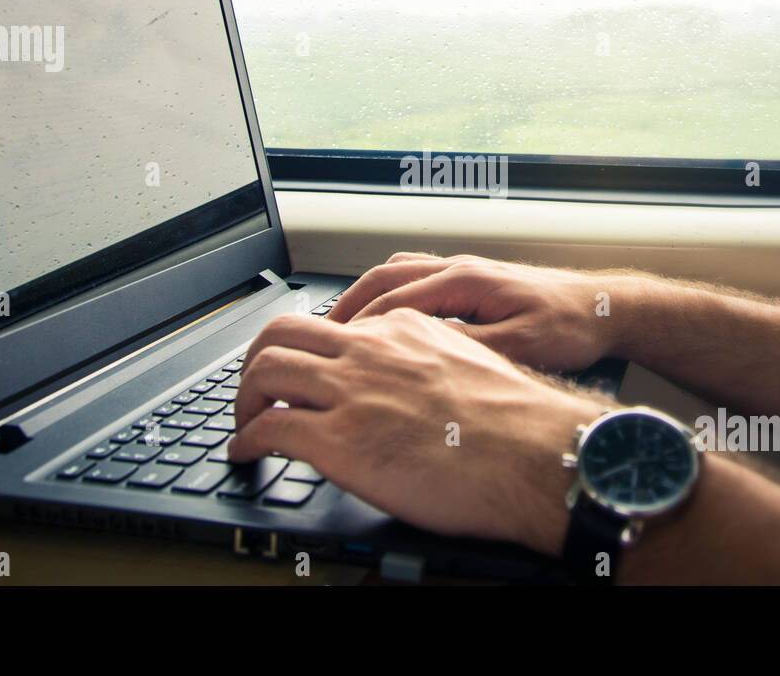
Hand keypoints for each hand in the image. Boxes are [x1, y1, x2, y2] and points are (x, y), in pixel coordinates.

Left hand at [227, 308, 612, 555]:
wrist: (536, 456)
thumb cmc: (519, 424)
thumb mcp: (473, 365)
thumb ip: (430, 361)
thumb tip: (410, 381)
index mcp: (404, 329)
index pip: (333, 323)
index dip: (305, 348)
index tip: (300, 368)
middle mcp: (371, 350)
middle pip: (282, 333)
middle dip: (256, 362)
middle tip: (255, 389)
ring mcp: (352, 392)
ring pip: (264, 371)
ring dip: (244, 398)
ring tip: (245, 420)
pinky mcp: (340, 440)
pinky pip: (269, 429)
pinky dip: (246, 440)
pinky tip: (248, 452)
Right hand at [326, 252, 643, 371]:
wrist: (604, 308)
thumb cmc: (569, 327)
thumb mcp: (519, 346)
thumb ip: (468, 348)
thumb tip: (419, 354)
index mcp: (466, 281)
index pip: (393, 301)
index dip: (357, 326)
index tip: (331, 349)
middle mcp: (460, 268)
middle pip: (384, 277)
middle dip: (347, 305)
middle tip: (318, 336)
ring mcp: (465, 271)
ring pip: (398, 273)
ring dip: (365, 296)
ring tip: (340, 327)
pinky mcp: (473, 282)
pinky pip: (416, 278)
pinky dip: (389, 295)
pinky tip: (384, 318)